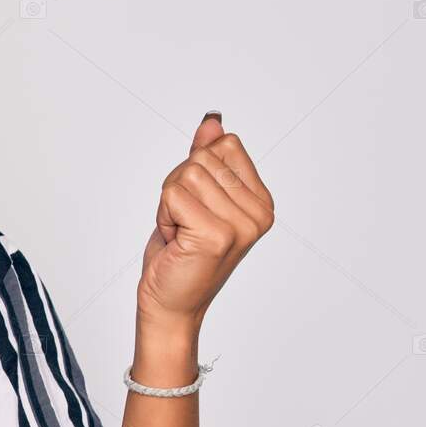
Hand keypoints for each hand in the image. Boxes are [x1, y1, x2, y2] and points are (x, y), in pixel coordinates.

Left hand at [137, 112, 274, 334]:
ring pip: (185, 174)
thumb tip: (213, 121)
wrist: (171, 304)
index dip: (195, 170)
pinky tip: (176, 242)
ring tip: (180, 234)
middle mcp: (259, 213)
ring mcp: (241, 224)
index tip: (196, 207)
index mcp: (262, 201)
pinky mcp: (216, 235)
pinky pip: (172, 194)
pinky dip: (163, 216)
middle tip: (184, 225)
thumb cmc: (182, 255)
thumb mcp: (195, 198)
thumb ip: (207, 159)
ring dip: (169, 204)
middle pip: (202, 158)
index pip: (225, 145)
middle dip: (178, 188)